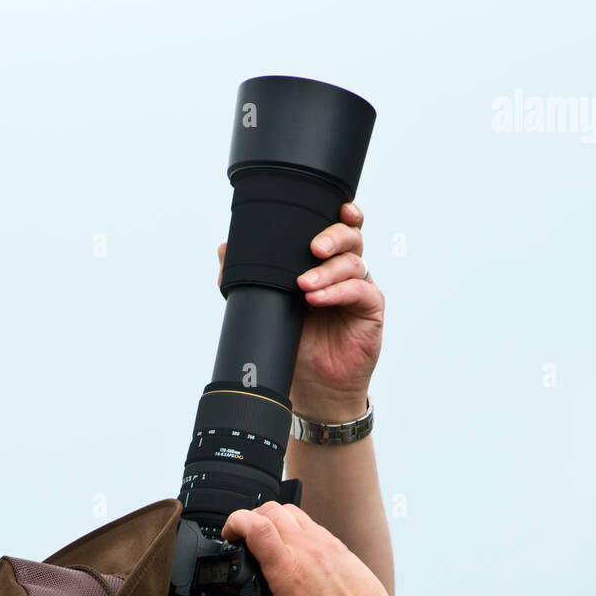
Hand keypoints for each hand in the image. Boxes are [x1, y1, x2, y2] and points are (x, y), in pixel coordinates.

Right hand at [209, 501, 406, 595]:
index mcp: (287, 568)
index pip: (256, 524)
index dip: (236, 521)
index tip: (228, 534)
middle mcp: (307, 548)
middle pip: (272, 509)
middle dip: (251, 518)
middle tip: (243, 539)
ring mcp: (326, 544)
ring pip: (292, 512)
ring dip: (273, 519)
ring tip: (266, 543)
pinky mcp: (339, 546)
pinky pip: (311, 523)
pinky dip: (295, 528)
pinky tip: (293, 553)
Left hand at [216, 201, 383, 421]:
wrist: (313, 387)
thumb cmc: (296, 345)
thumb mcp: (268, 306)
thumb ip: (251, 276)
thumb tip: (224, 249)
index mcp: (326, 263)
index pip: (338, 230)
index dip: (341, 214)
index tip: (336, 207)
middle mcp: (346, 272)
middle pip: (351, 238)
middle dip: (333, 236)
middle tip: (313, 247)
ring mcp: (360, 290)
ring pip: (354, 263)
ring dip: (328, 271)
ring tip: (304, 285)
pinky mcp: (371, 311)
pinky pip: (361, 291)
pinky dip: (339, 292)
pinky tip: (318, 299)